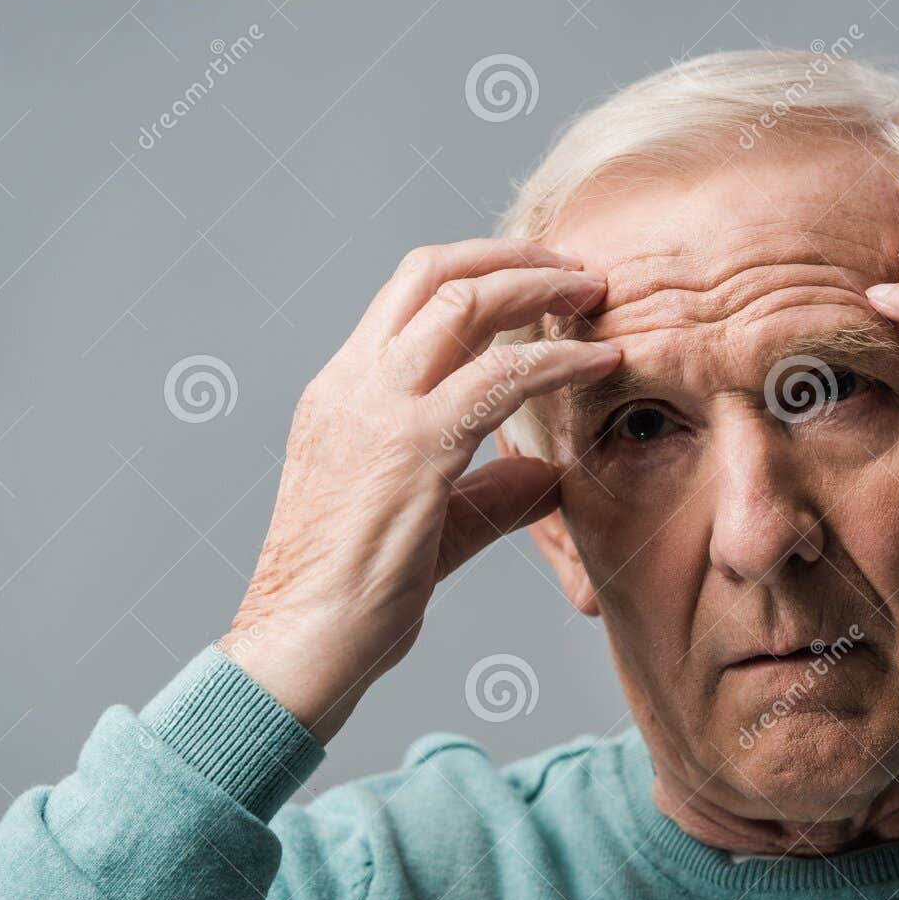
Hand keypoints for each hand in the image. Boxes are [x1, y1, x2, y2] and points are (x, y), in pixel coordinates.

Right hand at [219, 240, 618, 742]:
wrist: (299, 643)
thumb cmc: (350, 596)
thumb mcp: (429, 526)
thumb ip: (487, 493)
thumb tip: (546, 475)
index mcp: (342, 393)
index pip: (406, 296)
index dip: (476, 271)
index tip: (533, 278)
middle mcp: (352, 384)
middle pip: (433, 273)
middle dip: (512, 257)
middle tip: (573, 264)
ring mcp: (377, 409)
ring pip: (464, 303)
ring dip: (539, 285)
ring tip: (595, 289)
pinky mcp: (412, 448)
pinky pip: (500, 378)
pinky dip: (558, 360)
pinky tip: (600, 361)